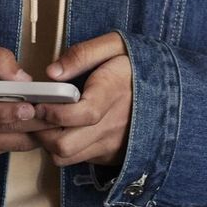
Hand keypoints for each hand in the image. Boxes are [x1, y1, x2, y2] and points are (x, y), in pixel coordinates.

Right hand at [0, 38, 55, 160]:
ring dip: (37, 133)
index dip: (7, 111)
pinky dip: (25, 138)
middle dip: (38, 121)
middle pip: (4, 129)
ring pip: (11, 143)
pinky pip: (7, 148)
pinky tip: (41, 125)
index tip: (30, 106)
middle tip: (64, 110)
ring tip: (60, 117)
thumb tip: (23, 78)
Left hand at [32, 33, 132, 167]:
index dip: (54, 112)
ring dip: (49, 142)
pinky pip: (77, 159)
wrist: (168, 92)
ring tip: (47, 123)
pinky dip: (64, 148)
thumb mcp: (115, 46)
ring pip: (66, 157)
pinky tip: (64, 130)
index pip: (81, 114)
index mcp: (112, 94)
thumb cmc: (136, 67)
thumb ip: (82, 54)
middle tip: (37, 115)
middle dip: (42, 132)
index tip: (40, 103)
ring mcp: (110, 143)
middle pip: (65, 145)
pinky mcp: (108, 154)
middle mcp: (111, 125)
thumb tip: (52, 72)